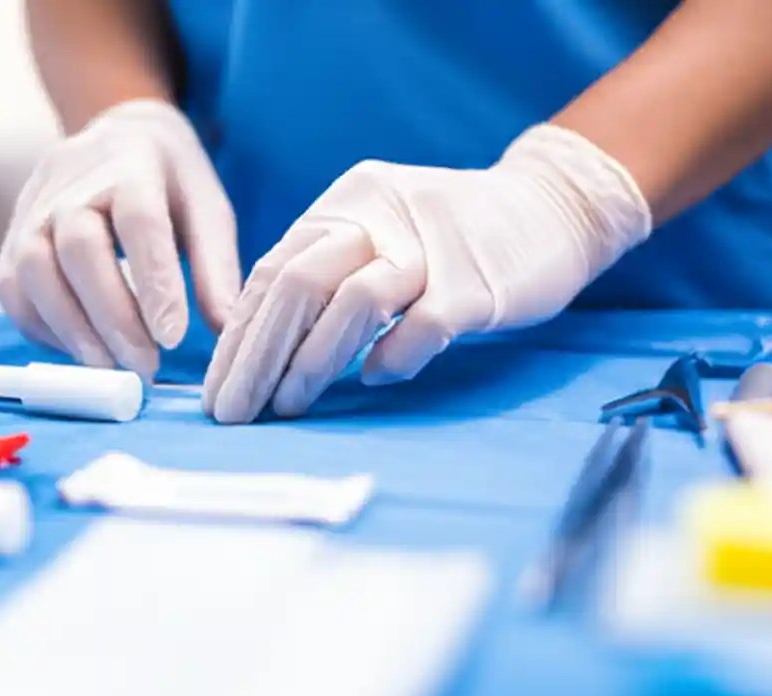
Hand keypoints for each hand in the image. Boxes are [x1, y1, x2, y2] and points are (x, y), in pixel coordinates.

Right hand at [0, 99, 239, 380]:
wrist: (114, 138)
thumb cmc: (169, 183)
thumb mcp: (207, 210)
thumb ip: (215, 268)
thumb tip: (225, 332)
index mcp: (133, 166)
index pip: (139, 221)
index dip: (154, 281)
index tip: (173, 338)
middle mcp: (72, 183)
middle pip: (80, 248)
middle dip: (112, 316)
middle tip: (145, 366)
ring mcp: (33, 210)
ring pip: (35, 271)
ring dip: (72, 329)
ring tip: (111, 367)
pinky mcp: (11, 240)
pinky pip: (14, 290)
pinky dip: (44, 329)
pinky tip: (82, 350)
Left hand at [202, 124, 651, 423]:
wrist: (553, 207)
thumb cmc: (451, 240)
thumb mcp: (376, 239)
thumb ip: (325, 279)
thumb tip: (259, 347)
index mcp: (344, 205)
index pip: (272, 272)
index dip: (239, 337)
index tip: (218, 391)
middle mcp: (378, 217)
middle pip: (297, 284)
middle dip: (256, 357)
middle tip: (235, 413)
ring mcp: (429, 249)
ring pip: (352, 302)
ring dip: (309, 363)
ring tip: (287, 407)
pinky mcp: (476, 284)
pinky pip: (421, 326)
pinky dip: (390, 357)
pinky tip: (371, 379)